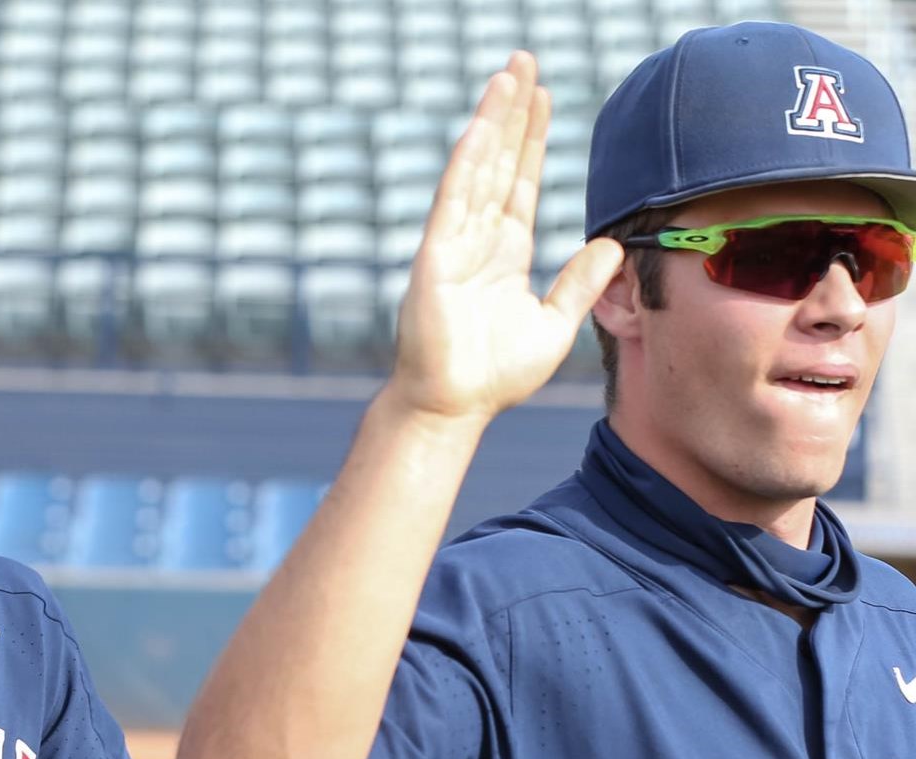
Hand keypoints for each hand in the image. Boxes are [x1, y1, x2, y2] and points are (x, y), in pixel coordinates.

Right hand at [387, 51, 624, 423]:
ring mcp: (454, 243)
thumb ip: (579, 283)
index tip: (544, 97)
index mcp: (505, 252)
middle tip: (524, 63)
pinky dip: (468, 161)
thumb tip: (611, 245)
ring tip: (507, 76)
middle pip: (500, 162)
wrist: (454, 406)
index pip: (522, 181)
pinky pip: (454, 199)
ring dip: (493, 122)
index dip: (533, 139)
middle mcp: (478, 238)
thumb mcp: (554, 323)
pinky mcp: (436, 256)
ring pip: (478, 169)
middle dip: (513, 113)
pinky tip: (482, 127)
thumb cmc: (495, 376)